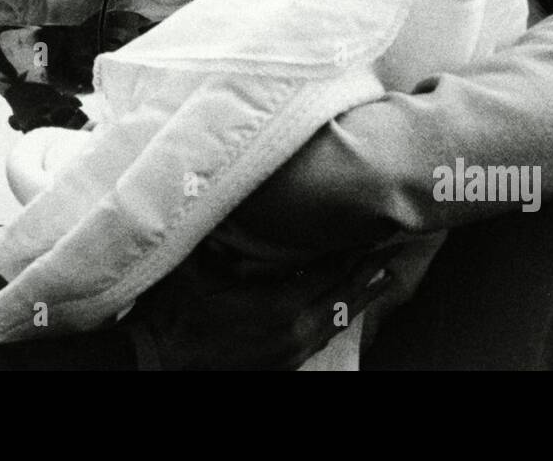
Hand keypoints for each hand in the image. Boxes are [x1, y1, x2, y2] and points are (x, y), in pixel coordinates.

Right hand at [123, 241, 396, 369]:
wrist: (156, 362)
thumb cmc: (173, 312)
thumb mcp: (194, 263)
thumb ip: (218, 226)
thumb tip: (227, 185)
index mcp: (280, 304)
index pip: (331, 272)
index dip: (356, 250)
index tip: (377, 230)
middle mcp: (294, 331)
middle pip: (344, 297)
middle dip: (369, 272)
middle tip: (396, 249)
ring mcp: (289, 353)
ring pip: (337, 321)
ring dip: (360, 297)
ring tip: (383, 277)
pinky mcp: (282, 365)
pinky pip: (321, 338)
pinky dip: (338, 317)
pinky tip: (344, 309)